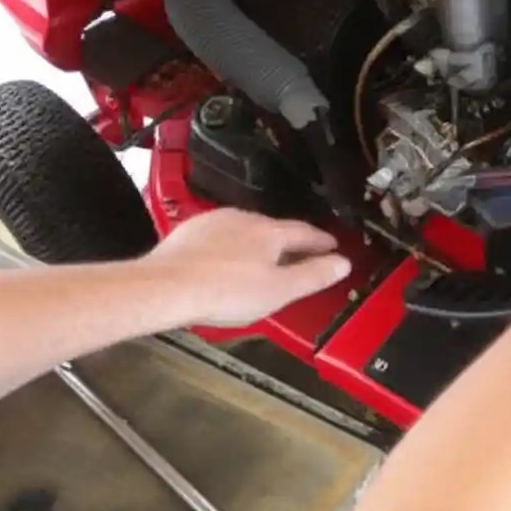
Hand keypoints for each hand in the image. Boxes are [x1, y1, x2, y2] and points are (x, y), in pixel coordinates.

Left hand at [140, 209, 351, 326]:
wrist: (167, 287)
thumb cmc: (224, 292)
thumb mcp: (279, 291)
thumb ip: (313, 276)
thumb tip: (342, 264)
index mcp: (270, 232)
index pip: (305, 232)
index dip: (321, 241)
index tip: (331, 246)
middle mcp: (244, 219)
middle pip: (275, 229)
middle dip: (289, 241)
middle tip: (301, 254)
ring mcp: (215, 222)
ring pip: (246, 230)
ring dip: (259, 243)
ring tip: (263, 261)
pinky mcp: (191, 231)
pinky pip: (221, 236)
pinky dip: (231, 247)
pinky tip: (227, 263)